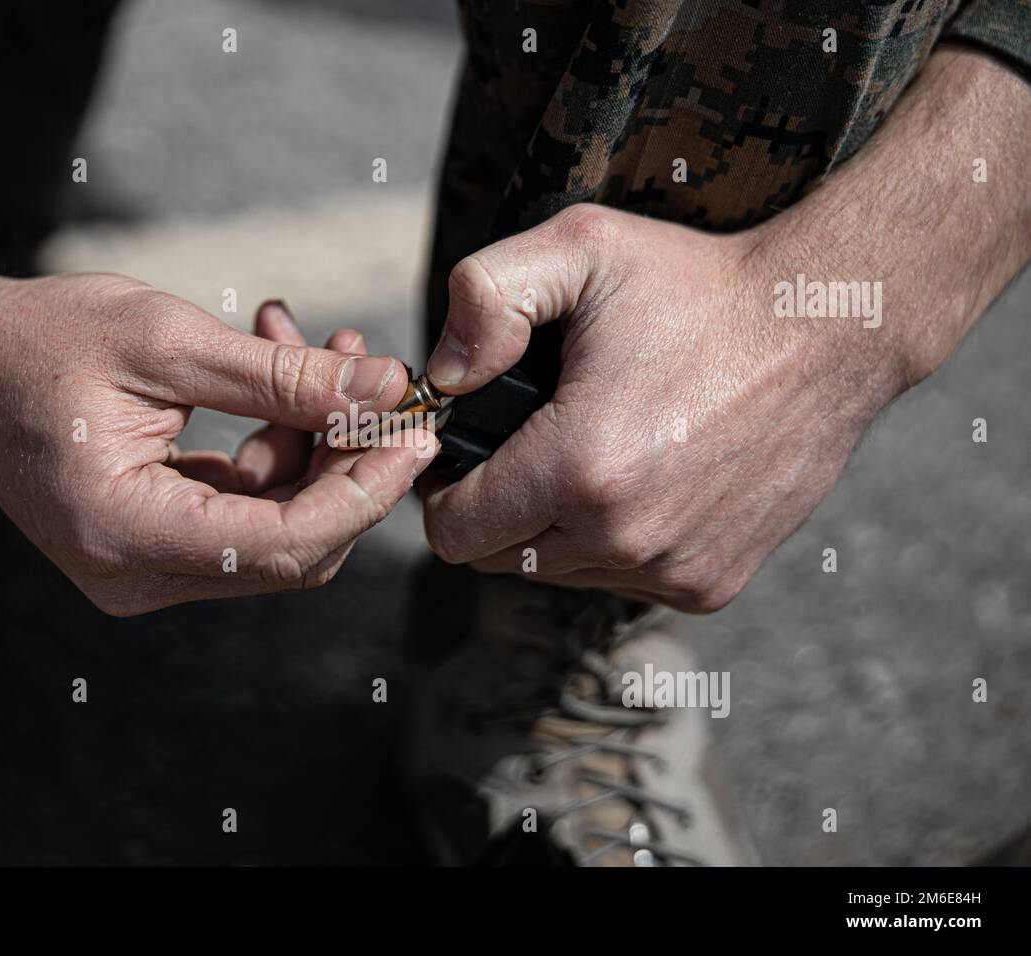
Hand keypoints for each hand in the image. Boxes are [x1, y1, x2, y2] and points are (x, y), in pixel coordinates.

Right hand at [0, 279, 428, 613]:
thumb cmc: (37, 344)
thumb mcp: (165, 343)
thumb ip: (281, 377)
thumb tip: (382, 393)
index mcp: (128, 534)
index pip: (286, 545)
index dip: (365, 491)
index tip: (414, 431)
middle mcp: (139, 574)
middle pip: (293, 546)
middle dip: (348, 463)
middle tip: (377, 381)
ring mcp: (147, 566)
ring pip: (278, 526)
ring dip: (314, 443)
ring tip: (316, 350)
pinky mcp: (157, 542)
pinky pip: (246, 512)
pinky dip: (275, 449)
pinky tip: (278, 379)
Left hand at [419, 202, 904, 611]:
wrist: (829, 329)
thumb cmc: (700, 287)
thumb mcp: (580, 248)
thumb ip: (485, 297)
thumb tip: (442, 378)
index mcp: (581, 468)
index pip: (455, 532)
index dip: (444, 490)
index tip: (466, 450)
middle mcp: (626, 538)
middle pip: (501, 559)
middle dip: (495, 508)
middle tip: (525, 444)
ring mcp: (673, 569)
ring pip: (560, 574)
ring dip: (553, 528)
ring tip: (587, 455)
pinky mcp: (709, 584)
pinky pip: (621, 581)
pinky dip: (611, 543)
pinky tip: (638, 480)